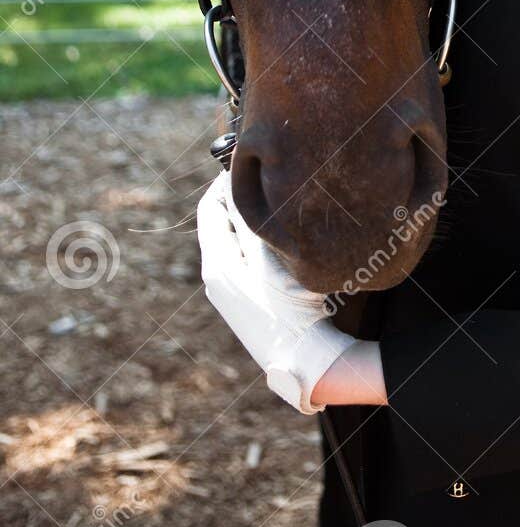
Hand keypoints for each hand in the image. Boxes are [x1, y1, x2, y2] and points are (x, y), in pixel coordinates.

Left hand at [197, 169, 351, 413]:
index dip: (225, 182)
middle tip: (271, 184)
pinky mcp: (243, 303)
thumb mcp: (271, 257)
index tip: (248, 167)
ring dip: (251, 224)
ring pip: (234, 243)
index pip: (208, 207)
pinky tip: (284, 243)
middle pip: (220, 224)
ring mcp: (228, 293)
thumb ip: (252, 221)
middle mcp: (215, 278)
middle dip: (241, 202)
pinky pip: (243, 261)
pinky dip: (257, 245)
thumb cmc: (289, 306)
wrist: (304, 360)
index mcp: (216, 264)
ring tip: (280, 208)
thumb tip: (235, 188)